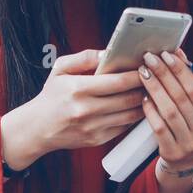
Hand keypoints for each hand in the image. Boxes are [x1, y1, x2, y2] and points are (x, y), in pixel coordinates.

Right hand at [0, 49, 145, 169]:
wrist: (36, 129)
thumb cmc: (51, 96)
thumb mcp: (60, 69)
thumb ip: (85, 57)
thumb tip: (108, 52)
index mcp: (78, 89)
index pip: (118, 81)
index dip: (137, 74)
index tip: (147, 66)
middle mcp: (86, 110)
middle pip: (129, 98)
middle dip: (146, 87)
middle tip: (155, 78)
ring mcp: (93, 128)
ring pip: (131, 115)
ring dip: (144, 102)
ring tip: (150, 91)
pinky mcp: (97, 140)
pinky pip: (124, 127)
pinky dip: (134, 116)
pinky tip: (138, 106)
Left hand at [138, 49, 192, 174]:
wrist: (188, 162)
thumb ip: (190, 82)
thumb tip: (177, 53)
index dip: (180, 70)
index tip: (166, 55)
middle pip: (181, 97)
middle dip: (163, 74)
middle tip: (150, 59)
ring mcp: (190, 144)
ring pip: (169, 110)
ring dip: (154, 89)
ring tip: (143, 74)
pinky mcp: (173, 152)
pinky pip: (159, 127)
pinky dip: (150, 110)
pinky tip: (144, 97)